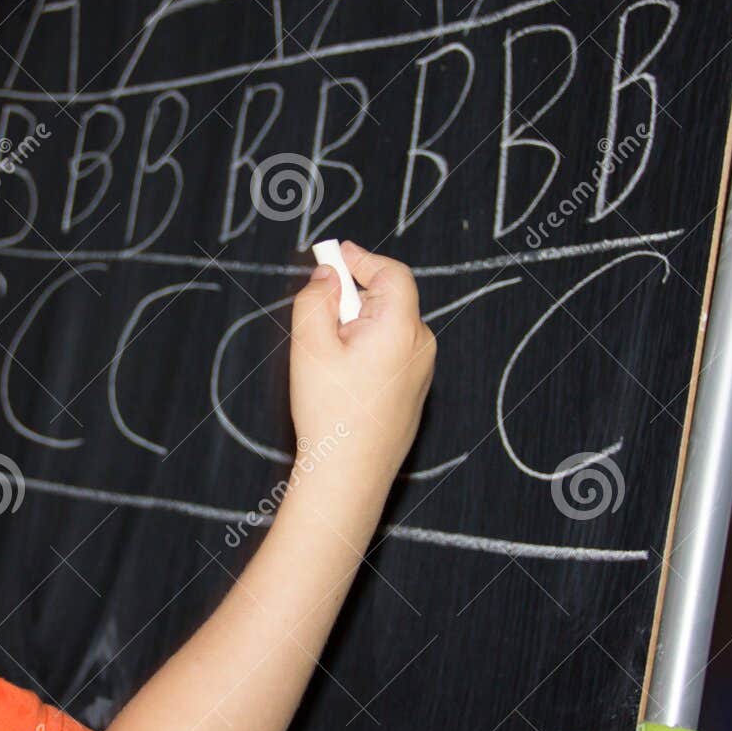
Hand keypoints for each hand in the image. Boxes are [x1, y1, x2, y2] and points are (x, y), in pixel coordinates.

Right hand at [288, 241, 435, 478]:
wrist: (350, 475)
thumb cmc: (330, 413)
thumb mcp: (309, 346)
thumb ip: (316, 299)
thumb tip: (328, 275)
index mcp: (401, 328)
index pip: (391, 273)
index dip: (362, 259)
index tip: (333, 255)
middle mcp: (421, 345)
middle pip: (390, 299)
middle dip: (355, 296)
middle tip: (320, 310)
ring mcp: (422, 371)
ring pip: (390, 327)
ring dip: (360, 325)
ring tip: (329, 356)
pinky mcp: (414, 391)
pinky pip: (393, 352)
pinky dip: (369, 348)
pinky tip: (343, 378)